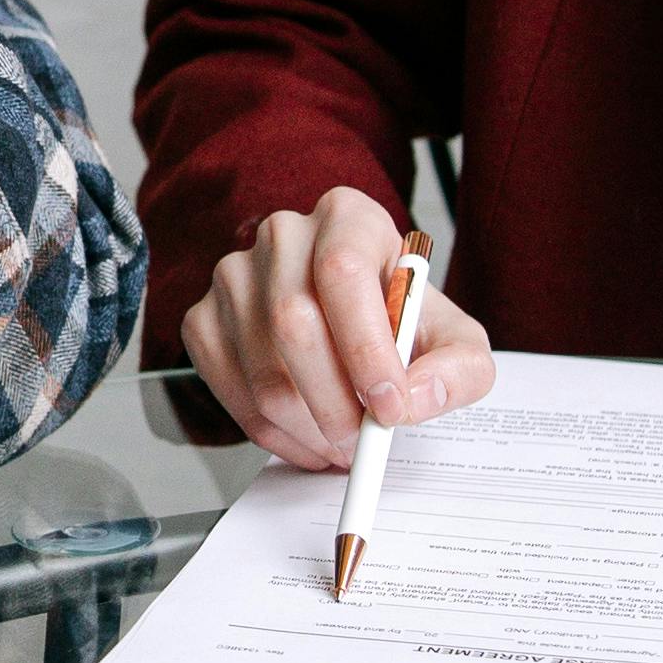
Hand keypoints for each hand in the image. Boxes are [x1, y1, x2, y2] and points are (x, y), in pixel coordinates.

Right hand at [179, 189, 496, 473]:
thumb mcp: (456, 341)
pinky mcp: (203, 317)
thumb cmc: (400, 325)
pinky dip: (271, 433)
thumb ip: (460, 369)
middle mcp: (283, 235)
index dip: (365, 348)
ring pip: (261, 370)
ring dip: (307, 428)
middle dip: (334, 403)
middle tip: (362, 442)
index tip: (389, 406)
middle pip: (293, 323)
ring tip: (342, 445)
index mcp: (348, 217)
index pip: (341, 270)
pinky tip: (306, 437)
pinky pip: (228, 390)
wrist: (354, 324)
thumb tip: (414, 398)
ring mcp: (234, 275)